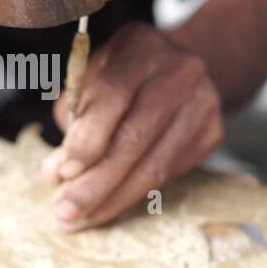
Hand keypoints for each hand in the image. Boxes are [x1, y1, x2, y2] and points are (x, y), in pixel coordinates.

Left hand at [41, 22, 223, 231]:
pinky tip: (108, 207)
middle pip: (134, 138)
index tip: (62, 174)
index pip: (112, 96)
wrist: (183, 65)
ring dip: (112, 199)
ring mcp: (201, 104)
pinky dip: (133, 195)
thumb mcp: (91, 79)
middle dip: (95, 182)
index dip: (86, 139)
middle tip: (66, 212)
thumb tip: (54, 175)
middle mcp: (178, 73)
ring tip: (80, 219)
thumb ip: (72, 121)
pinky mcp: (212, 134)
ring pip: (154, 166)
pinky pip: (168, 175)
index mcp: (140, 48)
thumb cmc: (123, 76)